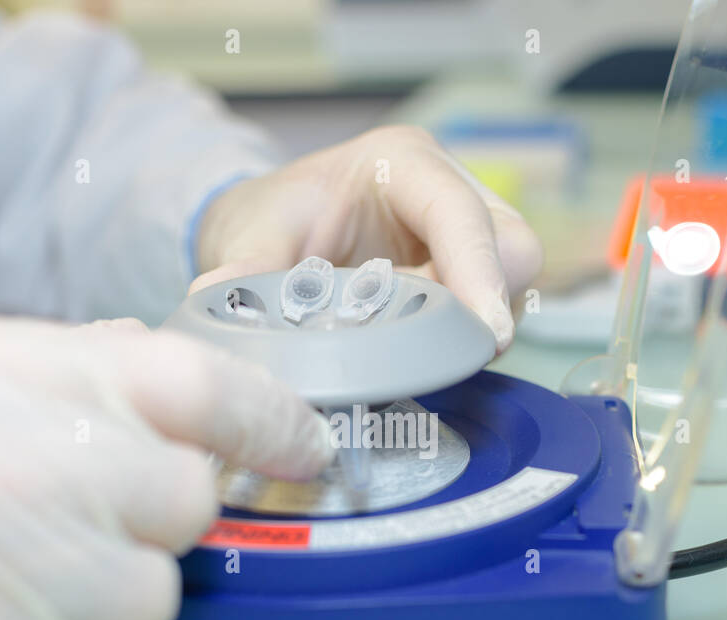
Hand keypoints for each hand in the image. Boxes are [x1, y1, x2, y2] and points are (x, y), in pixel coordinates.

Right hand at [0, 317, 330, 619]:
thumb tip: (181, 398)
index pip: (191, 385)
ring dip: (96, 597)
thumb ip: (59, 371)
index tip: (306, 445)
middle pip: (184, 506)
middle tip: (51, 518)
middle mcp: (9, 480)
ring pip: (148, 605)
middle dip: (143, 516)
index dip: (268, 415)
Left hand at [192, 125, 542, 352]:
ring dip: (467, 328)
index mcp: (401, 161)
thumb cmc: (270, 219)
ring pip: (509, 286)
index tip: (485, 335)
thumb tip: (217, 296)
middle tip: (422, 350)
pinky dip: (455, 339)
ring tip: (401, 348)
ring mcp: (463, 235)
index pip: (462, 216)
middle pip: (509, 250)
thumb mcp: (251, 237)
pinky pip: (486, 313)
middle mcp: (445, 189)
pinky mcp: (466, 275)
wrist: (271, 234)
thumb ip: (245, 268)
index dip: (480, 275)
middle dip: (479, 306)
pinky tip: (409, 351)